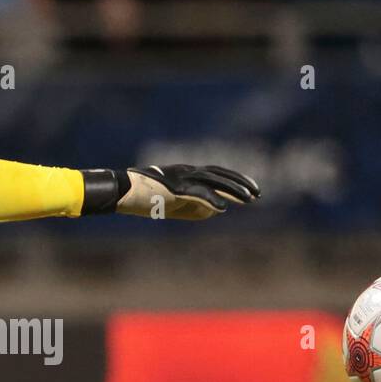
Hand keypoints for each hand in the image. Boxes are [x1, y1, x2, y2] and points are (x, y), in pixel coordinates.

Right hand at [81, 165, 260, 218]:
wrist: (122, 192)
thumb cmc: (144, 198)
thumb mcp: (174, 203)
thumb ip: (194, 206)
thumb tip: (215, 210)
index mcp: (187, 172)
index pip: (217, 173)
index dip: (235, 179)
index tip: (250, 188)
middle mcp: (187, 171)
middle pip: (220, 174)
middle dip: (240, 183)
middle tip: (258, 193)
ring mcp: (181, 177)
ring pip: (213, 181)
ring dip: (233, 190)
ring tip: (249, 199)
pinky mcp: (174, 188)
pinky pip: (197, 193)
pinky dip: (212, 200)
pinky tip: (224, 208)